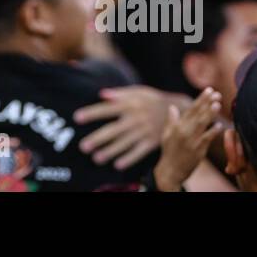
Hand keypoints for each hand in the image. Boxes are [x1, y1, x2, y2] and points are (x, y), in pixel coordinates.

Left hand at [74, 85, 188, 169]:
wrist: (178, 109)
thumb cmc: (151, 99)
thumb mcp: (138, 91)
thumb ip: (119, 93)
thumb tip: (101, 94)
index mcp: (130, 104)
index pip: (107, 109)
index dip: (92, 113)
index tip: (77, 118)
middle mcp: (135, 118)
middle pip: (113, 130)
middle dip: (98, 138)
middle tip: (83, 146)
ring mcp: (144, 131)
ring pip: (124, 143)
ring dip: (110, 151)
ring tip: (96, 158)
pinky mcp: (152, 142)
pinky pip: (139, 152)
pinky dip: (129, 159)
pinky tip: (117, 165)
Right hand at [152, 87, 222, 190]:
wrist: (171, 171)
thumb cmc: (169, 152)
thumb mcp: (166, 135)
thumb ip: (171, 120)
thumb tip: (172, 107)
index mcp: (177, 126)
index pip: (191, 109)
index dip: (200, 99)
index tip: (209, 90)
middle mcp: (184, 131)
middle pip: (197, 114)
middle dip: (207, 102)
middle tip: (216, 93)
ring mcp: (191, 140)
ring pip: (202, 124)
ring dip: (210, 113)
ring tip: (218, 104)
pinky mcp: (198, 150)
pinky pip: (207, 139)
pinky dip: (213, 132)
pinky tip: (219, 126)